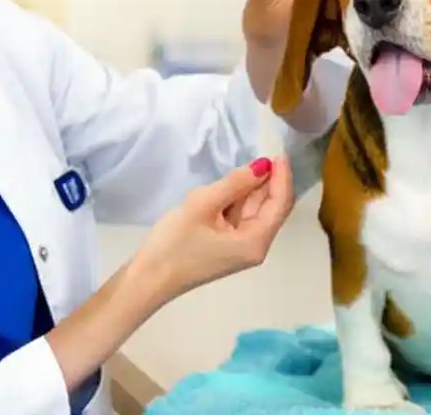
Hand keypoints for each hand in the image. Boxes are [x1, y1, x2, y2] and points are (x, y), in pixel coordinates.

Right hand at [131, 156, 294, 304]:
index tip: (278, 152)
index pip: (280, 204)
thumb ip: (236, 183)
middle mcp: (255, 246)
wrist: (148, 278)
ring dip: (252, 189)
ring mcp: (241, 248)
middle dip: (269, 182)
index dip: (282, 177)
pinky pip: (240, 218)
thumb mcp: (203, 205)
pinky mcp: (227, 246)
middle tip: (263, 152)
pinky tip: (231, 185)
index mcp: (255, 241)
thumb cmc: (175, 243)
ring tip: (246, 165)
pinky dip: (238, 200)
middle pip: (271, 208)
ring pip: (254, 212)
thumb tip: (263, 166)